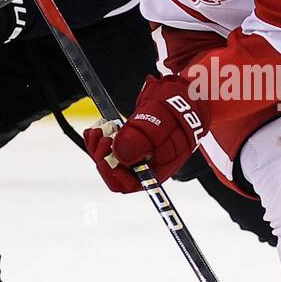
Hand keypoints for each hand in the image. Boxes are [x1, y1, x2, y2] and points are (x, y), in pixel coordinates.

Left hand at [82, 75, 210, 192]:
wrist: (184, 96)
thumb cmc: (176, 113)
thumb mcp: (159, 126)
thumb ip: (140, 142)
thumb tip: (117, 157)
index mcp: (154, 170)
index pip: (128, 185)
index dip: (112, 174)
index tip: (105, 157)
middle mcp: (144, 165)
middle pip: (114, 172)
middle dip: (102, 156)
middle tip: (103, 136)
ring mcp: (136, 152)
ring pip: (108, 158)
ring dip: (98, 145)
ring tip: (99, 128)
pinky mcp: (130, 140)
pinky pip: (108, 146)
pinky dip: (99, 137)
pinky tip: (96, 127)